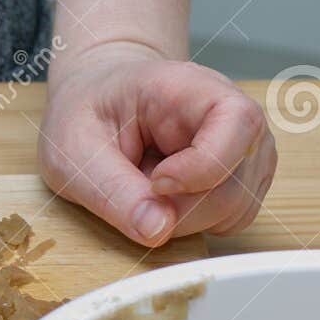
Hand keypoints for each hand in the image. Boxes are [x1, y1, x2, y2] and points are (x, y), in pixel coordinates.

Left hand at [38, 41, 275, 245]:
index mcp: (191, 88)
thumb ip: (111, 189)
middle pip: (233, 185)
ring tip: (143, 189)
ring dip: (182, 218)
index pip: (238, 122)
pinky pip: (232, 218)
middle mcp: (232, 115)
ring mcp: (245, 147)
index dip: (203, 166)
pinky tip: (163, 197)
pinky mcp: (244, 176)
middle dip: (177, 211)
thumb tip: (157, 231)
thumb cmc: (87, 113)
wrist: (98, 101)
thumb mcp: (74, 148)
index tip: (155, 183)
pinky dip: (193, 221)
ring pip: (235, 207)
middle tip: (129, 194)